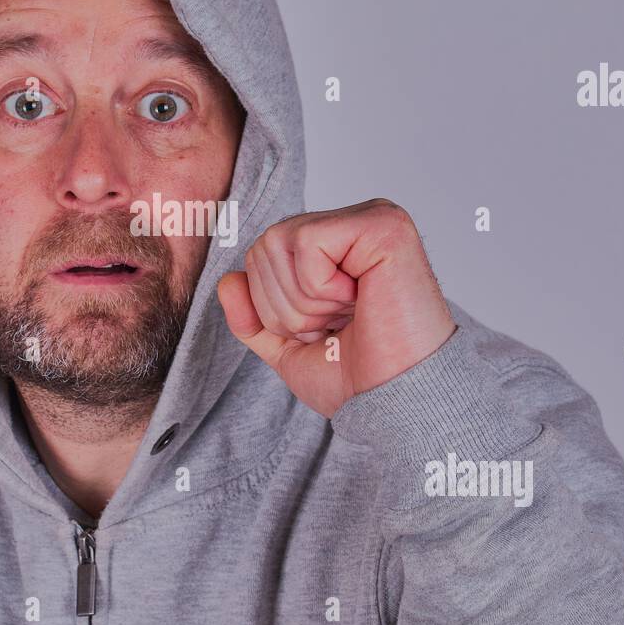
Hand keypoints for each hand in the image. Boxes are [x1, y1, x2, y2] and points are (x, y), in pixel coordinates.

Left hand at [217, 198, 455, 418]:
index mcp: (336, 248)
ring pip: (279, 242)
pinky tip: (361, 300)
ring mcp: (371, 218)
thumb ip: (254, 317)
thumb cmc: (358, 378)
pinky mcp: (383, 224)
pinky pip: (307, 241)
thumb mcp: (289, 348)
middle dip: (287, 305)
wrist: (396, 405)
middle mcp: (354, 224)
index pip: (260, 256)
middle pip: (263, 246)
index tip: (325, 330)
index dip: (274, 307)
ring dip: (306, 301)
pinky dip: (322, 288)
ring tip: (351, 315)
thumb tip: (227, 282)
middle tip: (338, 325)